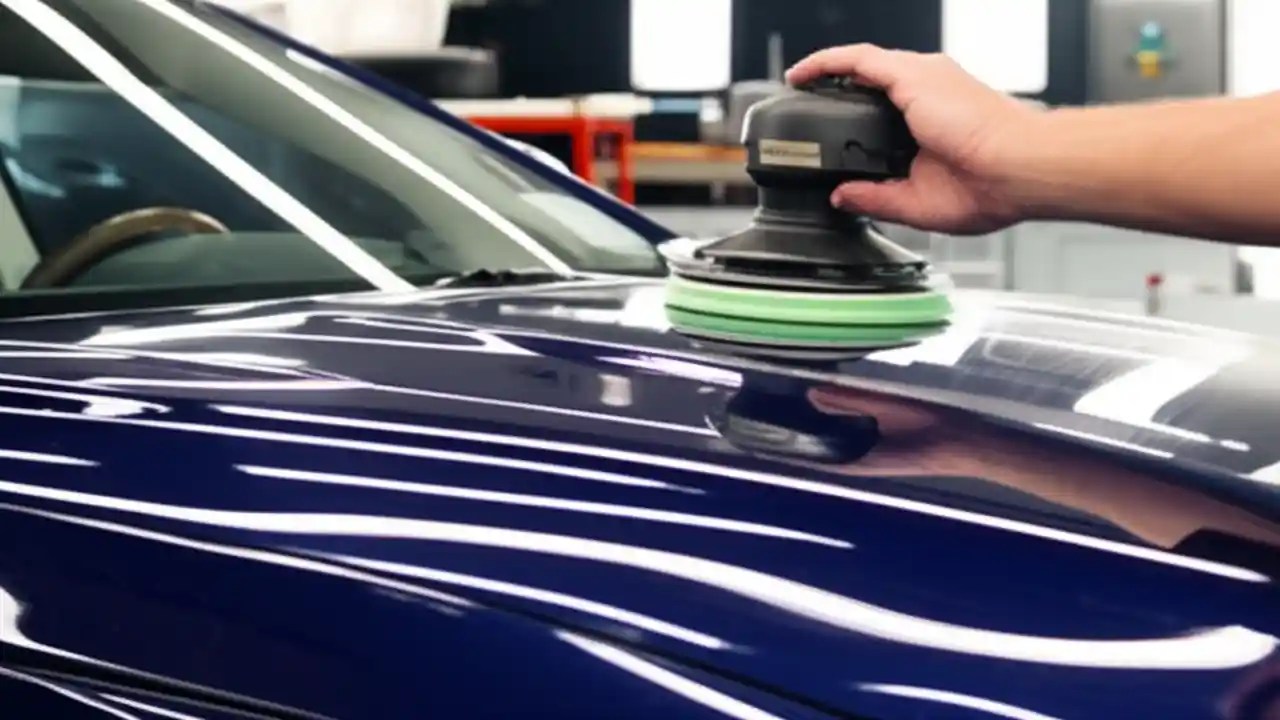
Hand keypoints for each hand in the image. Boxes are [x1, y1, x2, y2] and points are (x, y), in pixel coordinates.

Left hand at [787, 44, 1040, 233]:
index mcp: (935, 120)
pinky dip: (825, 64)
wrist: (1017, 170)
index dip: (856, 121)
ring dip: (826, 75)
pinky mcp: (911, 76)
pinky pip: (856, 60)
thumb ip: (876, 197)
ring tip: (796, 87)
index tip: (830, 136)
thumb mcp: (919, 202)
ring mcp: (921, 80)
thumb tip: (840, 196)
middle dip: (838, 96)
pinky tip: (800, 76)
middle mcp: (929, 92)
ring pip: (862, 67)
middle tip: (805, 113)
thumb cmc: (991, 186)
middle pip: (872, 86)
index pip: (886, 111)